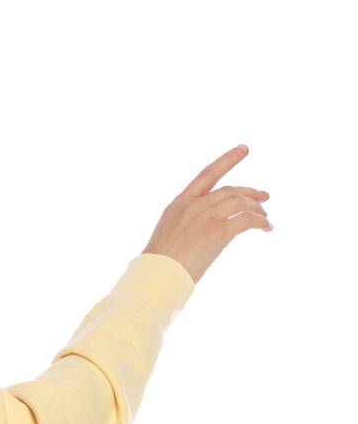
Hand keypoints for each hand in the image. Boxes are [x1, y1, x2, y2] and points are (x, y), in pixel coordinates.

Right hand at [142, 144, 271, 283]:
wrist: (157, 274)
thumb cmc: (160, 263)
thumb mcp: (168, 233)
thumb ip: (186, 223)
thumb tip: (203, 230)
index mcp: (179, 203)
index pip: (207, 174)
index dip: (227, 160)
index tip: (244, 149)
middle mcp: (194, 206)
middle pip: (230, 190)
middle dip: (250, 192)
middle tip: (264, 197)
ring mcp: (206, 217)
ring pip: (241, 202)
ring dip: (257, 208)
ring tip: (265, 217)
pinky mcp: (218, 232)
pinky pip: (247, 220)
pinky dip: (260, 222)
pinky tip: (266, 228)